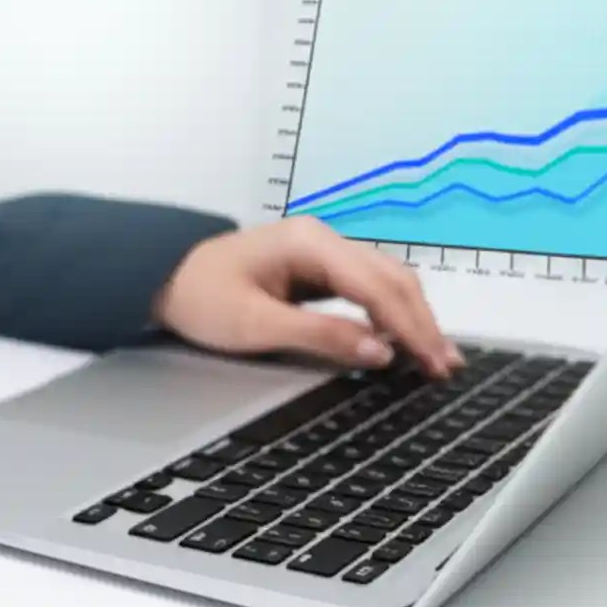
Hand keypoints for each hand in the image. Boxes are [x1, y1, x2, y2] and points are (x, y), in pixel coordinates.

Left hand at [154, 217, 462, 376]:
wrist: (162, 279)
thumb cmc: (199, 296)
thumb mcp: (255, 324)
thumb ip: (320, 336)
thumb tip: (378, 352)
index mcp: (308, 242)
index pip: (376, 286)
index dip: (409, 327)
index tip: (432, 361)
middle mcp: (321, 240)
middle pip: (390, 279)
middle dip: (421, 323)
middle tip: (445, 366)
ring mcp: (319, 252)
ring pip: (384, 281)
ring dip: (410, 317)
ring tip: (434, 358)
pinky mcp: (314, 268)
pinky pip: (365, 288)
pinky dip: (388, 313)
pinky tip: (401, 340)